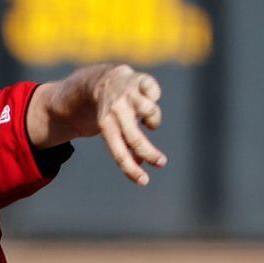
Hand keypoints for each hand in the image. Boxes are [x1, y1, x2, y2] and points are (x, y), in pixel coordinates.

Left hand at [90, 65, 166, 185]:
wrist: (103, 80)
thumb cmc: (110, 113)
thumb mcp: (111, 130)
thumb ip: (125, 147)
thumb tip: (140, 167)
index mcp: (106, 125)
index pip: (118, 152)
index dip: (130, 169)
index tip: (144, 182)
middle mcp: (117, 110)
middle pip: (135, 138)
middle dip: (150, 154)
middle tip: (161, 162)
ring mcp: (128, 94)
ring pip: (149, 111)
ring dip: (153, 121)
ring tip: (148, 121)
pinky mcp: (139, 81)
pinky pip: (153, 90)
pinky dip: (155, 95)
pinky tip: (151, 97)